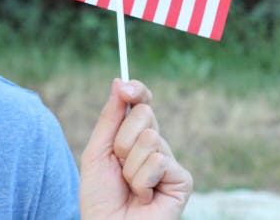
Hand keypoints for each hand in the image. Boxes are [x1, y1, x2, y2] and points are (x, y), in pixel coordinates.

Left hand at [79, 78, 192, 218]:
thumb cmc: (100, 195)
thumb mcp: (97, 150)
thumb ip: (110, 117)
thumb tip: (119, 81)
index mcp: (134, 136)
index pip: (143, 103)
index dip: (137, 91)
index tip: (125, 88)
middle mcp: (155, 145)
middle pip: (145, 114)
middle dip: (122, 140)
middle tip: (117, 165)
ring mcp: (169, 162)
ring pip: (150, 138)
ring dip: (129, 165)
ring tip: (129, 186)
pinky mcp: (182, 180)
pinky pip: (159, 161)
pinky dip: (142, 181)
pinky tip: (143, 197)